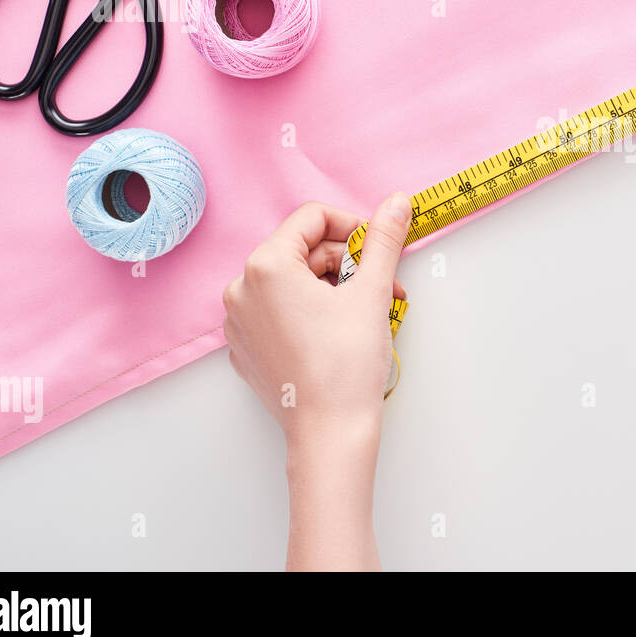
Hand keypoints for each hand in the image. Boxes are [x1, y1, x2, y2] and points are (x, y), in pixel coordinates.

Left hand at [222, 194, 410, 451]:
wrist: (330, 433)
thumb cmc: (346, 366)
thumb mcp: (373, 292)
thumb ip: (384, 240)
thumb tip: (397, 203)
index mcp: (265, 267)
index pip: (312, 219)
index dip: (352, 227)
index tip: (378, 248)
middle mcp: (241, 290)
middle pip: (301, 251)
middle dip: (346, 263)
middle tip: (383, 286)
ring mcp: (239, 323)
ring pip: (291, 282)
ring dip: (331, 287)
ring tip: (365, 312)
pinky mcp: (245, 350)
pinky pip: (278, 313)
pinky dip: (309, 313)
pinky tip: (337, 334)